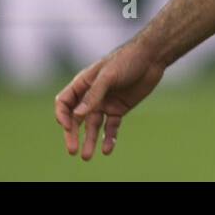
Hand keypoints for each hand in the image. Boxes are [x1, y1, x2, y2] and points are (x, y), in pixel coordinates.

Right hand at [55, 40, 165, 160]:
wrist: (152, 57)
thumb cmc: (127, 59)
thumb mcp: (108, 75)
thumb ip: (93, 95)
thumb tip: (77, 116)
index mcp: (83, 83)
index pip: (64, 102)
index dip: (62, 116)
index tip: (67, 127)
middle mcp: (91, 95)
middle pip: (76, 118)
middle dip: (73, 134)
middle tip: (73, 150)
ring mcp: (105, 103)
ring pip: (93, 126)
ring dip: (89, 140)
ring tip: (87, 156)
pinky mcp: (119, 109)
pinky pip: (111, 127)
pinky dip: (108, 138)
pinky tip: (107, 149)